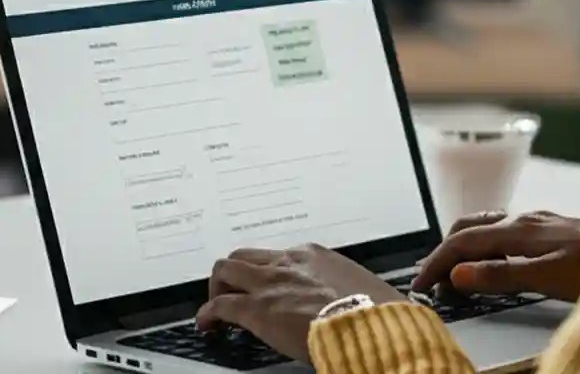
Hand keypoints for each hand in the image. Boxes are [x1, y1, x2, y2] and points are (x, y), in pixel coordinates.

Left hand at [195, 244, 404, 362]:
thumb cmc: (372, 310)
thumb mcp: (358, 287)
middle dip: (234, 273)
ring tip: (215, 303)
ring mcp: (269, 284)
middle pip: (245, 256)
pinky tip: (207, 324)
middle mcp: (287, 262)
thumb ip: (339, 288)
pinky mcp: (257, 309)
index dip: (268, 273)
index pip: (278, 258)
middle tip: (232, 290)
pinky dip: (208, 313)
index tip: (268, 287)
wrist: (367, 324)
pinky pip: (220, 305)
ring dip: (217, 286)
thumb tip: (340, 302)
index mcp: (313, 256)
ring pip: (227, 269)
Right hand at [412, 210, 579, 300]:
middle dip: (443, 248)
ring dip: (463, 244)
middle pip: (468, 228)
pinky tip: (495, 254)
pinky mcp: (550, 228)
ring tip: (454, 264)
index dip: (436, 263)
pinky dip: (486, 243)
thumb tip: (458, 273)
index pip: (461, 244)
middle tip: (431, 274)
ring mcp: (537, 221)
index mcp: (516, 231)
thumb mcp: (544, 277)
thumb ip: (500, 275)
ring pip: (486, 226)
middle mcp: (522, 220)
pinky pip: (504, 229)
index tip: (421, 284)